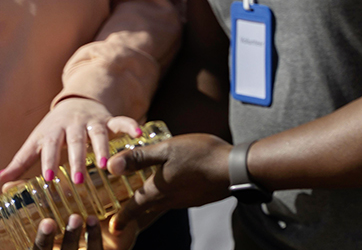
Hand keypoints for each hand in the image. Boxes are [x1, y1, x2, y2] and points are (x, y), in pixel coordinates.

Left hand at [0, 98, 140, 185]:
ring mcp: (93, 121)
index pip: (50, 147)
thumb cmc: (54, 129)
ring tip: (104, 166)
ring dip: (101, 149)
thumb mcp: (36, 142)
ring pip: (98, 134)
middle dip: (77, 160)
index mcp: (53, 130)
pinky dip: (130, 125)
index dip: (50, 161)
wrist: (76, 103)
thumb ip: (20, 163)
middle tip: (78, 180)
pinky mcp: (110, 120)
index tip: (49, 178)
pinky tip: (138, 133)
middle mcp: (73, 124)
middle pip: (75, 142)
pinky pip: (122, 121)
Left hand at [106, 133, 232, 231]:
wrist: (236, 168)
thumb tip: (109, 165)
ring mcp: (186, 200)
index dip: (121, 218)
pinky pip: (178, 200)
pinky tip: (175, 188)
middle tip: (125, 218)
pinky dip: (169, 198)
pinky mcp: (199, 196)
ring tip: (147, 201)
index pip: (133, 208)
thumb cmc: (201, 156)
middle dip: (135, 215)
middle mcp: (170, 199)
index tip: (113, 227)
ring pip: (163, 206)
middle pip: (147, 211)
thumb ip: (139, 157)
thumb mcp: (167, 149)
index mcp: (157, 190)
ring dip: (152, 206)